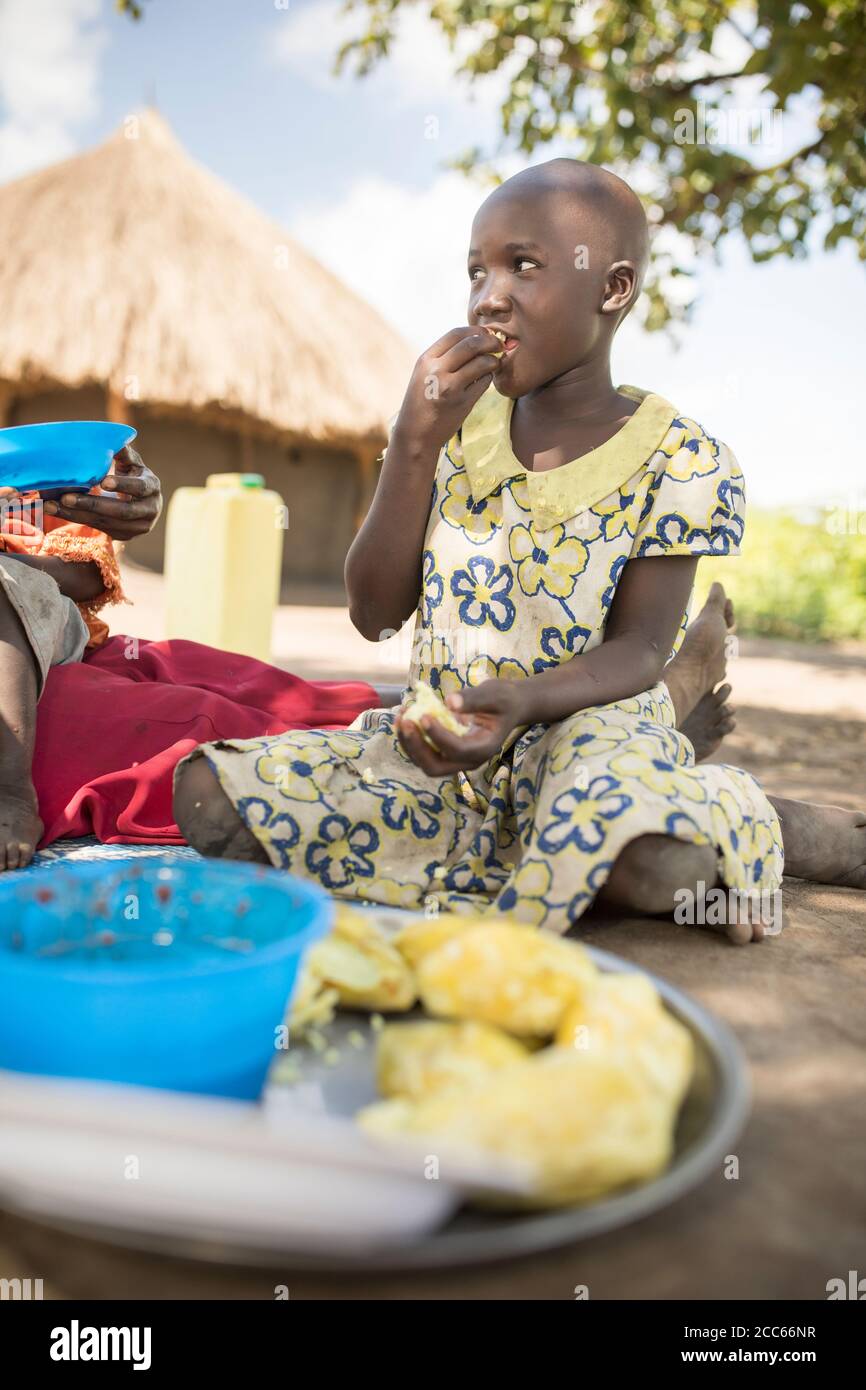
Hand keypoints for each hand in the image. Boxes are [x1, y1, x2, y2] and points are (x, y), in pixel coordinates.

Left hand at [42, 445, 162, 539]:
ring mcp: (136, 527)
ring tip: (51, 505)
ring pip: (105, 522)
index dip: (123, 485)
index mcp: (152, 488)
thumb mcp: (132, 463)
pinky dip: (75, 518)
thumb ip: (123, 453)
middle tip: (66, 497)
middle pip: (120, 511)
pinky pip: (97, 527)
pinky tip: (56, 510)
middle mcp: (149, 511)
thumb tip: (111, 436)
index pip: (140, 488)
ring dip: (76, 514)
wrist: (143, 503)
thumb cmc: (134, 476)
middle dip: (91, 505)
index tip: (103, 482)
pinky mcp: (122, 535)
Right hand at [391, 326, 503, 458]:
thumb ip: (444, 357)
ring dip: (493, 360)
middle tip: (498, 346)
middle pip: (472, 344)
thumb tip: (475, 338)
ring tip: (494, 363)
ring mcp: (450, 387)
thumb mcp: (424, 374)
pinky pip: (484, 382)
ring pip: (482, 362)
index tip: (485, 334)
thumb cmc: (422, 401)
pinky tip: (484, 380)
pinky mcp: (462, 402)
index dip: (476, 330)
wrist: (416, 434)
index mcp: (426, 359)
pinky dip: (489, 377)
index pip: (456, 333)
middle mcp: (437, 370)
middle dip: (490, 342)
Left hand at [395, 679, 527, 775]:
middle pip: (436, 766)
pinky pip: (423, 752)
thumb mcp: (494, 694)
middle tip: (406, 721)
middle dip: (417, 747)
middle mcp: (469, 760)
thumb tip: (450, 702)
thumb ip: (473, 699)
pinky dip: (410, 738)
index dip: (438, 735)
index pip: (457, 750)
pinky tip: (403, 715)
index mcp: (485, 749)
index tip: (424, 715)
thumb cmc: (504, 699)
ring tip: (401, 715)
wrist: (508, 706)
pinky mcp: (445, 751)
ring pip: (425, 762)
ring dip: (409, 742)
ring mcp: (455, 759)